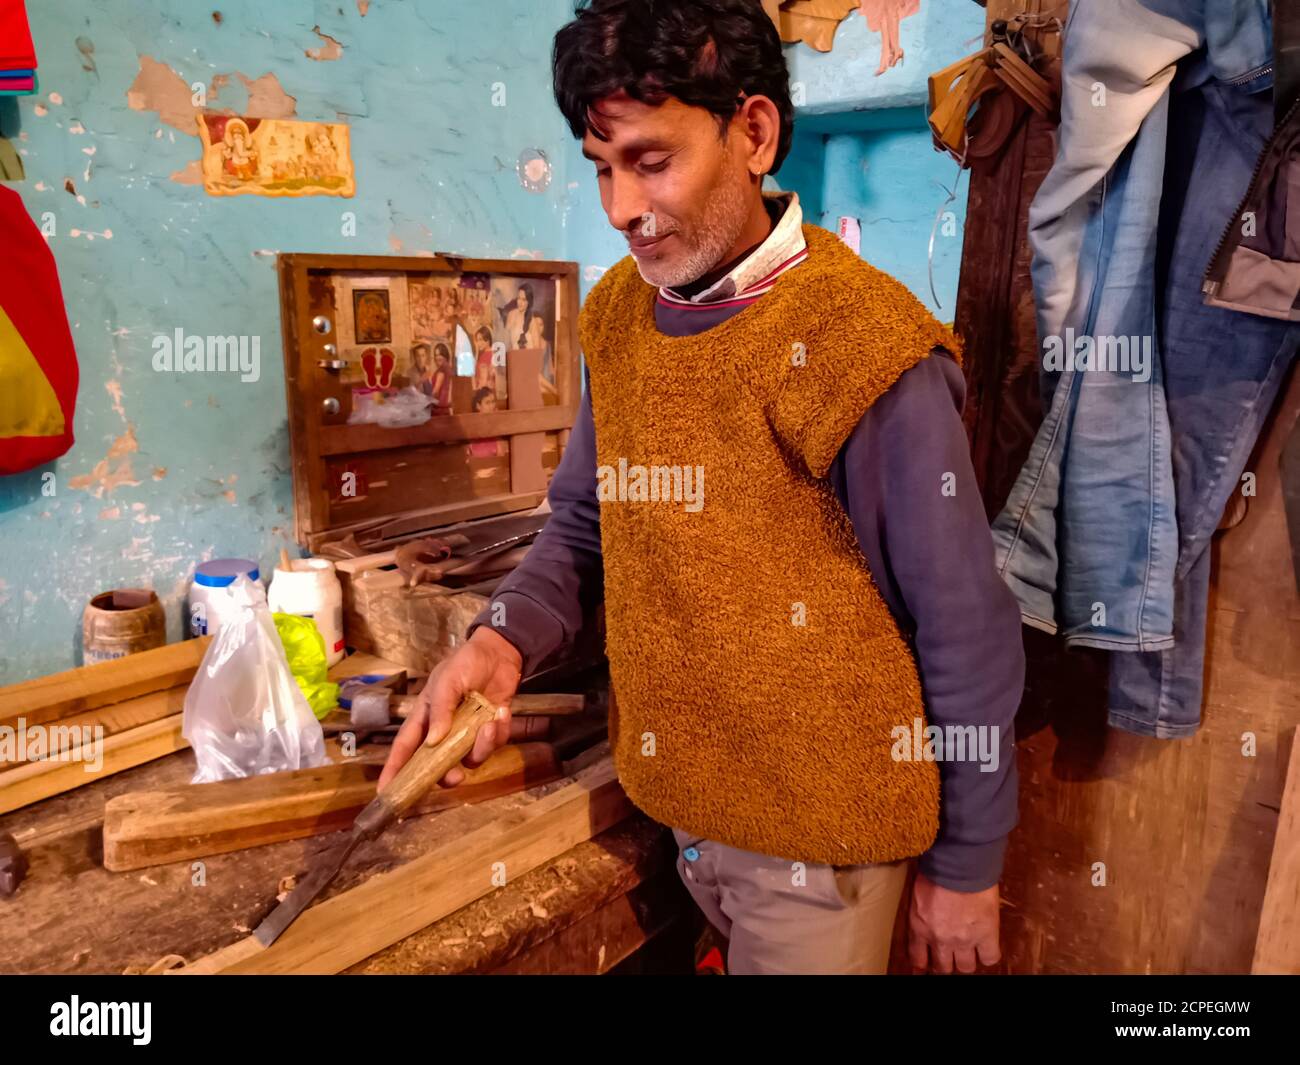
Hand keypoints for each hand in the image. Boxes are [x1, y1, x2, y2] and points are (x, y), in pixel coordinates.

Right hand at [377, 626, 522, 790]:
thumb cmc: (465, 663)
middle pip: (437, 766)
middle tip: (456, 776)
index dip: (394, 771)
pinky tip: (501, 711)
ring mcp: (467, 734)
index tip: (385, 793)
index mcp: (425, 718)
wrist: (499, 654)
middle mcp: (444, 731)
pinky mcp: (489, 731)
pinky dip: (499, 731)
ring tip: (489, 723)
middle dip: (446, 775)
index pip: (405, 749)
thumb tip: (434, 741)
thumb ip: (441, 710)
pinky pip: (493, 745)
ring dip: (481, 747)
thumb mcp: (447, 681)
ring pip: (470, 759)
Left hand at [906, 872, 1000, 973]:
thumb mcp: (918, 891)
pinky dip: (988, 954)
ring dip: (966, 960)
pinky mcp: (986, 935)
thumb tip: (927, 914)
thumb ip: (922, 910)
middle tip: (950, 955)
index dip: (922, 966)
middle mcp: (940, 939)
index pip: (918, 958)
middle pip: (943, 967)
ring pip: (966, 967)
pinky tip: (986, 946)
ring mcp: (964, 940)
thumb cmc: (935, 869)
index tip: (923, 969)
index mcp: (919, 927)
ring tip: (969, 950)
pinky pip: (990, 958)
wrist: (958, 865)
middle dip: (946, 963)